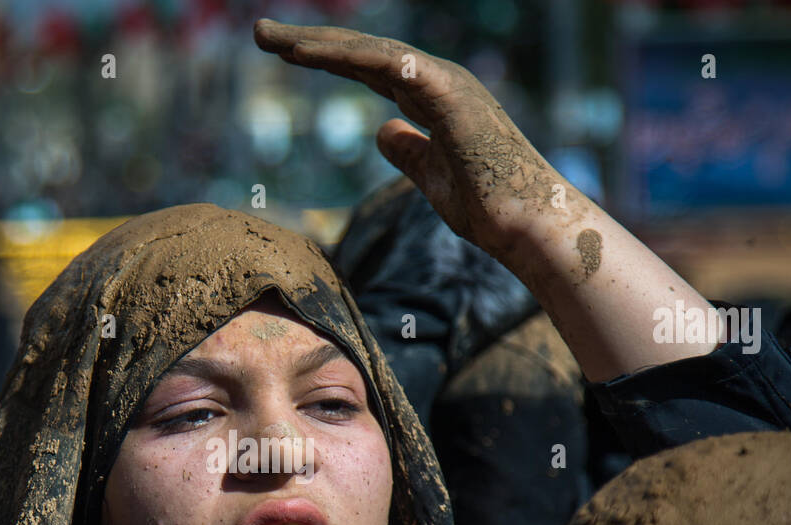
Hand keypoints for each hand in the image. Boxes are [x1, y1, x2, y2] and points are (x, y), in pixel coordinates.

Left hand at [254, 19, 561, 256]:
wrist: (529, 225)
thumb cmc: (491, 210)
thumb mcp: (433, 179)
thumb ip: (409, 152)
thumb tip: (382, 130)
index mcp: (434, 99)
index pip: (370, 70)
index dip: (329, 60)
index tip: (286, 54)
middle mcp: (439, 81)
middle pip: (364, 53)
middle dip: (312, 42)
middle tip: (261, 34)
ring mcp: (446, 82)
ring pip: (370, 51)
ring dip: (318, 42)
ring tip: (271, 38)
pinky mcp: (449, 94)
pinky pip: (389, 65)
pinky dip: (346, 56)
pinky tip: (307, 53)